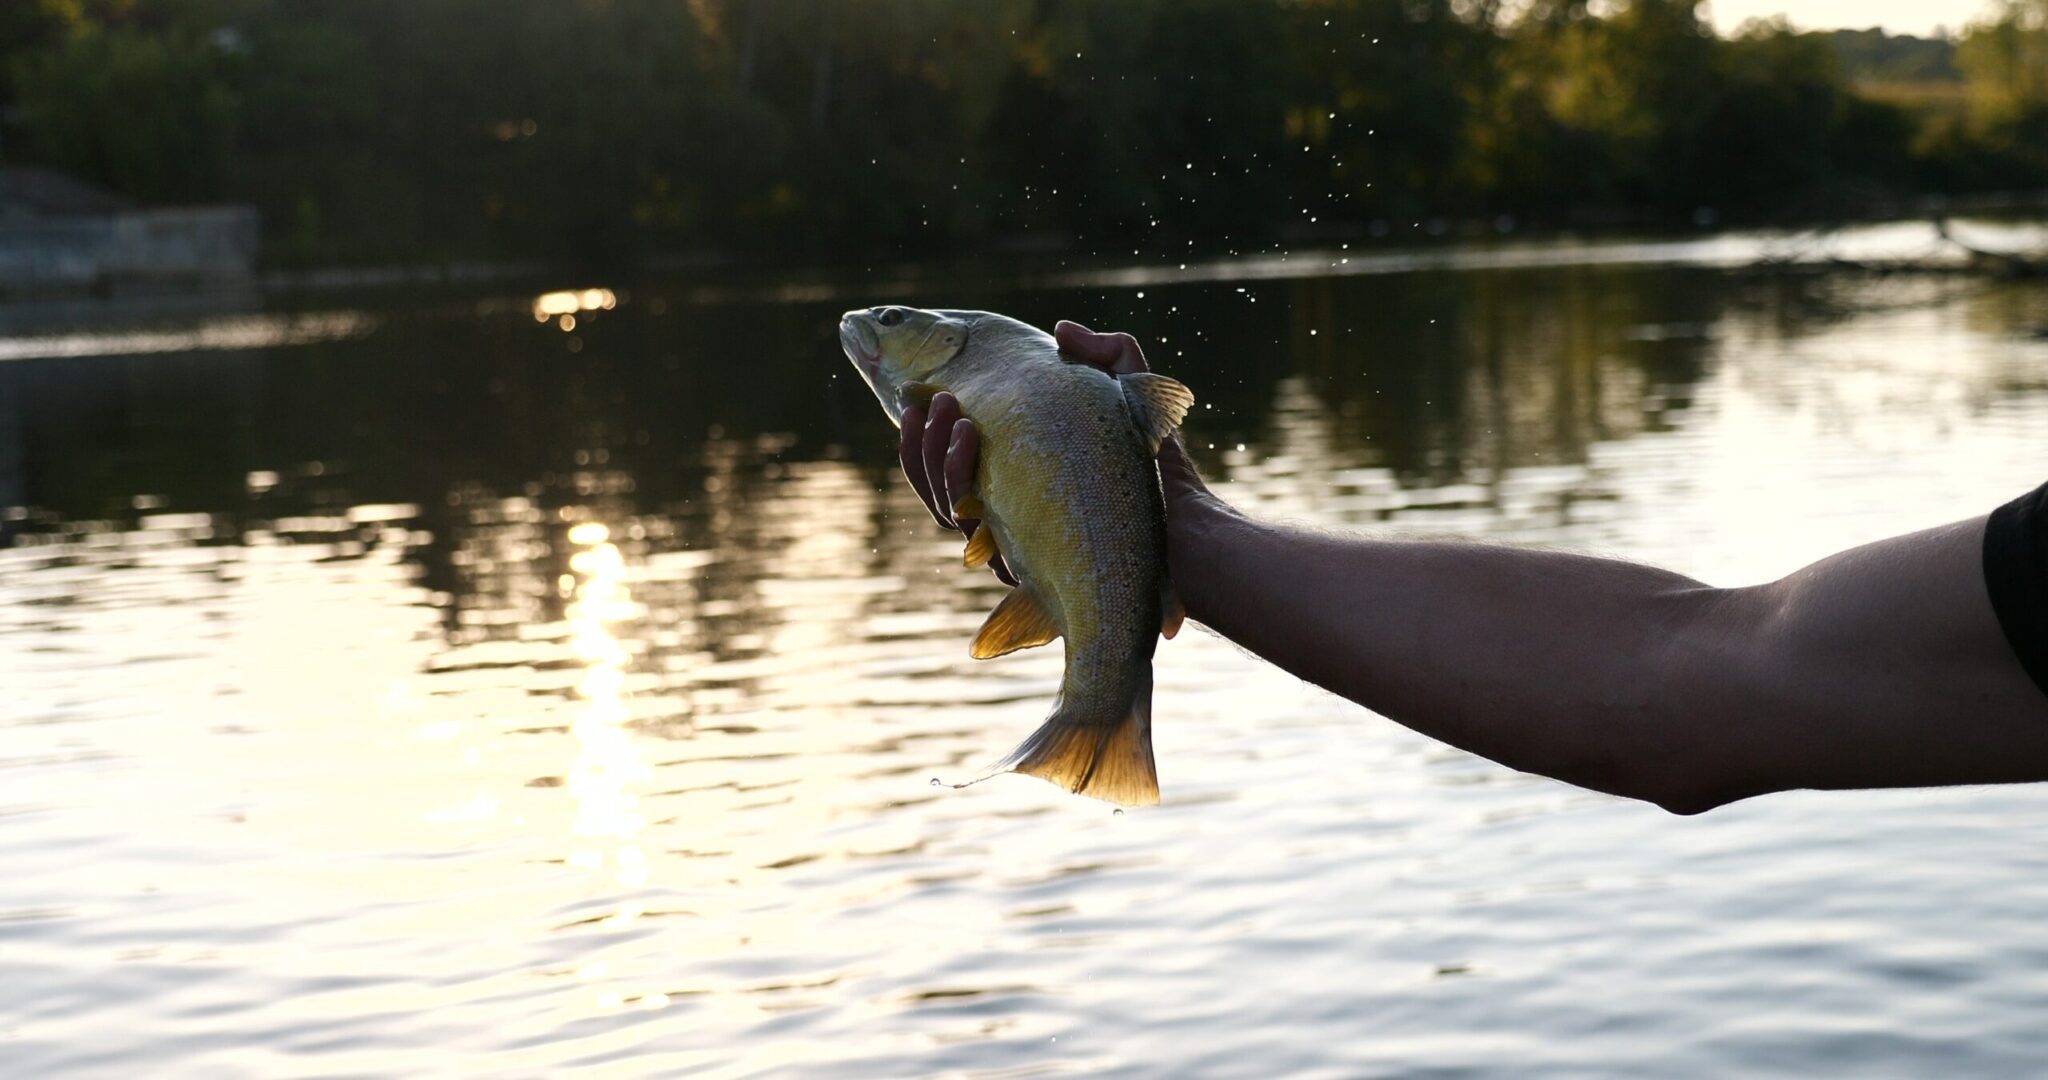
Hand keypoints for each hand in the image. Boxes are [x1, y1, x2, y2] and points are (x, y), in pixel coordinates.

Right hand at [898, 321, 1214, 586]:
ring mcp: (1013, 541)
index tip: (918, 396)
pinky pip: (971, 529)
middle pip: (932, 485)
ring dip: (937, 457)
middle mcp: (1003, 515)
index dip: (923, 435)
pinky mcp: (1025, 562)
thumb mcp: (1136, 396)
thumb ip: (1107, 352)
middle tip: (937, 401)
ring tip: (957, 418)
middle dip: (923, 442)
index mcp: (1010, 479)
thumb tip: (1061, 330)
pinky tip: (972, 443)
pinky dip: (960, 482)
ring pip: (944, 506)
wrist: (1188, 528)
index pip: (946, 461)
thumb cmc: (1159, 465)